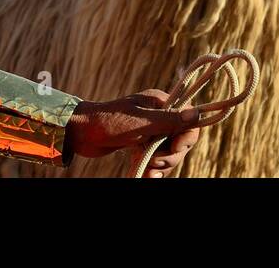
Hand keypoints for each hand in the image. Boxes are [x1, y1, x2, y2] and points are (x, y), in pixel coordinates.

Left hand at [65, 91, 200, 176]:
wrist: (81, 133)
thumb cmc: (109, 122)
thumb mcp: (142, 122)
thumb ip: (170, 119)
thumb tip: (197, 112)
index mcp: (159, 103)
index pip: (188, 122)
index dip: (185, 139)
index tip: (175, 148)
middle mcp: (157, 115)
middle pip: (179, 141)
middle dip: (170, 156)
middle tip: (154, 162)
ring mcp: (149, 130)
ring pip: (168, 153)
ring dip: (161, 166)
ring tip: (147, 171)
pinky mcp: (140, 143)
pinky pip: (155, 159)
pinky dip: (151, 169)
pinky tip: (144, 176)